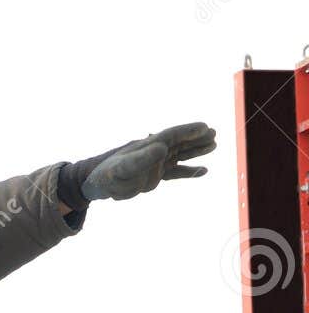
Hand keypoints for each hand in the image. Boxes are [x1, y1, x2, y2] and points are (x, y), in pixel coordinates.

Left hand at [64, 122, 216, 204]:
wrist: (98, 185)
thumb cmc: (108, 175)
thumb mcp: (123, 168)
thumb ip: (141, 159)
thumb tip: (161, 148)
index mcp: (148, 146)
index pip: (171, 135)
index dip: (187, 130)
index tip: (204, 127)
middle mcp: (154, 152)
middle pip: (180, 142)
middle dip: (196, 138)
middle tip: (214, 133)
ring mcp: (156, 164)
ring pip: (181, 155)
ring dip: (196, 151)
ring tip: (214, 145)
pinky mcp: (155, 176)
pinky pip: (176, 172)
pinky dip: (190, 172)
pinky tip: (203, 171)